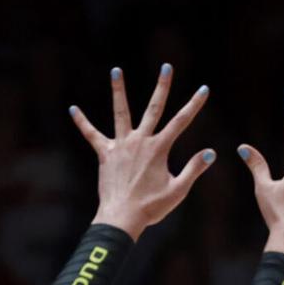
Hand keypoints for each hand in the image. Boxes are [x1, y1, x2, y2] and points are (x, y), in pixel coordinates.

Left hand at [70, 65, 213, 241]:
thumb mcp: (178, 190)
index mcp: (159, 149)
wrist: (122, 217)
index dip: (194, 105)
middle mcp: (140, 141)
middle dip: (162, 86)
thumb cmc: (151, 207)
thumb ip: (194, 169)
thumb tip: (211, 153)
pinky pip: (92, 135)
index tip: (204, 89)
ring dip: (119, 90)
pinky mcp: (105, 154)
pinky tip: (73, 109)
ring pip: (120, 112)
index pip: (182, 122)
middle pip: (153, 108)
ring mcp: (121, 145)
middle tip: (167, 67)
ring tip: (116, 70)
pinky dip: (82, 122)